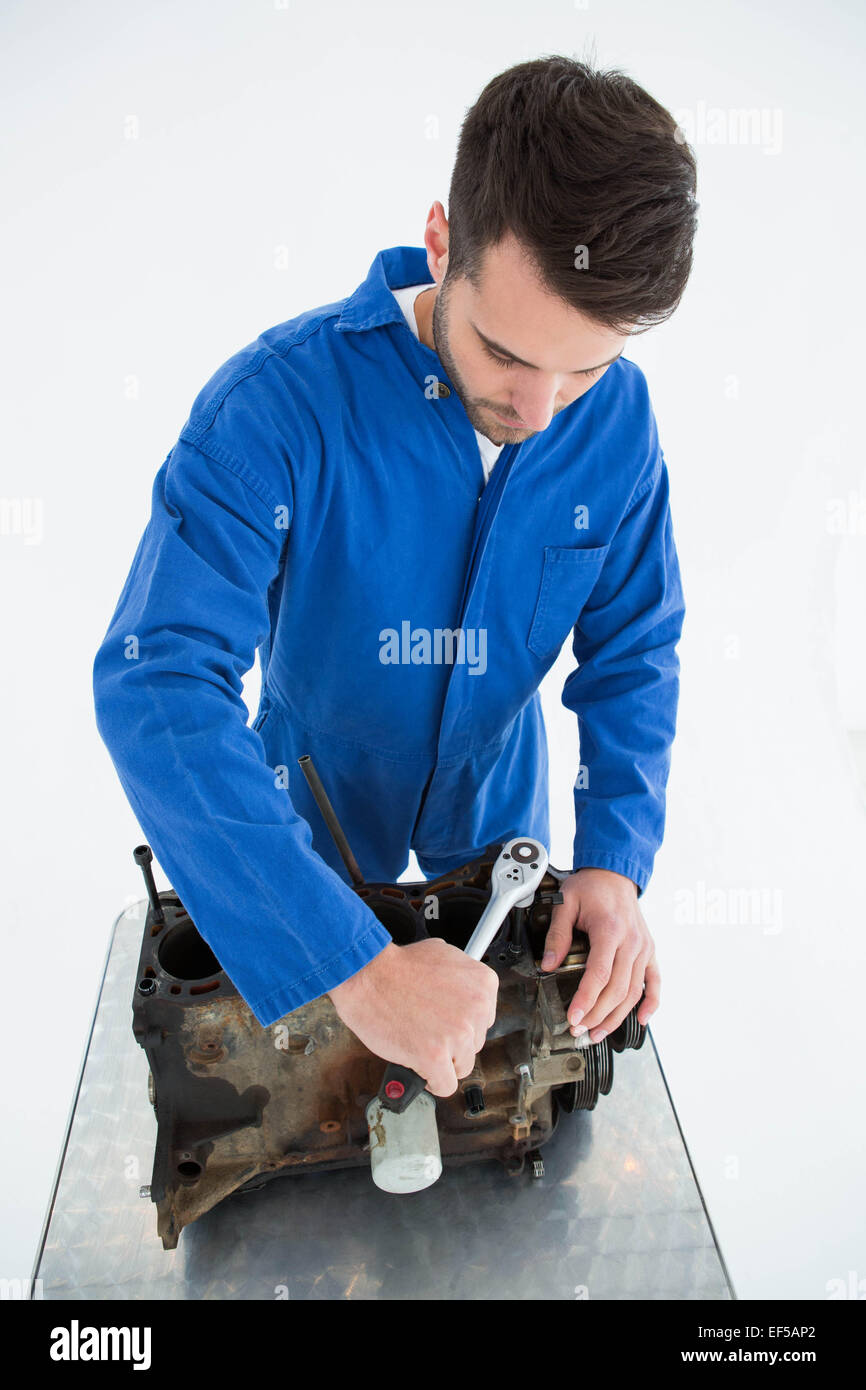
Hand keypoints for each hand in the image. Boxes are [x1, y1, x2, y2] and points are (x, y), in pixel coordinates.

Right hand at [328, 938, 498, 1097]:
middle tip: (428, 1031)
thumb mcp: (443, 955)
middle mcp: (477, 1009)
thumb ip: (461, 979)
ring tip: (420, 1045)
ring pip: (462, 1067)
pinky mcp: (435, 1057)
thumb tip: (465, 994)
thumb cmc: (397, 966)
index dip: (460, 1024)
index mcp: (483, 984)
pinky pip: (445, 1085)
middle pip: (474, 1045)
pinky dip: (432, 1082)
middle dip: (451, 1043)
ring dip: (442, 1062)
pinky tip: (419, 1068)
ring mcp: (457, 1034)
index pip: (484, 1020)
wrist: (368, 975)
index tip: (446, 1023)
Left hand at [540, 867, 658, 1041]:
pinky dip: (651, 1003)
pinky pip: (655, 981)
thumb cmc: (591, 887)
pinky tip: (641, 1020)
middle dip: (598, 1015)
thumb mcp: (566, 903)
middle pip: (618, 989)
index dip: (586, 1000)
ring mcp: (643, 948)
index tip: (574, 1017)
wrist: (614, 874)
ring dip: (617, 1017)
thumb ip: (557, 935)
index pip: (599, 974)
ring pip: (634, 991)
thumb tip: (547, 964)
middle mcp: (631, 942)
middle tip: (579, 1030)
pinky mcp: (649, 950)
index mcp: (610, 930)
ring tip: (598, 1032)